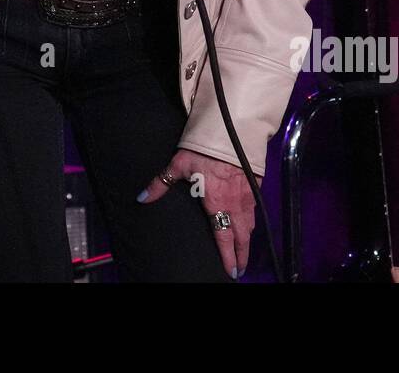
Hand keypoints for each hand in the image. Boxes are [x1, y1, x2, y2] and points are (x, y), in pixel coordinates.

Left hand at [139, 148, 259, 279]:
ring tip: (244, 251)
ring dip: (248, 239)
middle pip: (241, 236)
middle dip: (242, 255)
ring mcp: (248, 194)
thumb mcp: (178, 165)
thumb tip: (142, 198)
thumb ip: (160, 184)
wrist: (231, 128)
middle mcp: (235, 203)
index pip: (223, 236)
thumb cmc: (203, 148)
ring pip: (251, 223)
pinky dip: (253, 220)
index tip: (231, 271)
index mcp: (216, 203)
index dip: (227, 256)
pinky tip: (251, 223)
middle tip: (241, 270)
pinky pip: (256, 208)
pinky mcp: (256, 183)